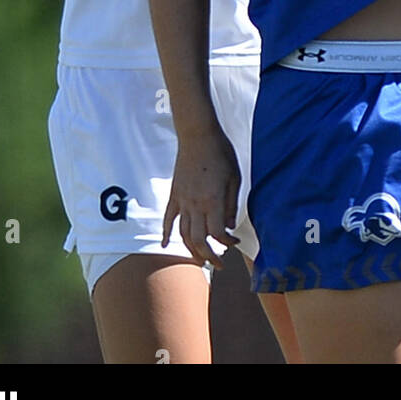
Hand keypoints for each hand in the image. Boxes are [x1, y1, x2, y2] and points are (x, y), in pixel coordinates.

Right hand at [162, 127, 240, 266]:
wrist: (198, 135)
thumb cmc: (221, 153)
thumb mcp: (235, 177)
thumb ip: (231, 204)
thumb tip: (229, 225)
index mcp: (213, 200)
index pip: (218, 234)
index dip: (227, 242)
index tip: (235, 240)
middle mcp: (196, 204)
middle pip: (198, 240)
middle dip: (209, 256)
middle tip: (219, 264)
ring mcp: (182, 200)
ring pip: (183, 233)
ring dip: (191, 250)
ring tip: (200, 259)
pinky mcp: (174, 194)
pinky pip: (168, 218)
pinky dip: (166, 233)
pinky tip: (165, 245)